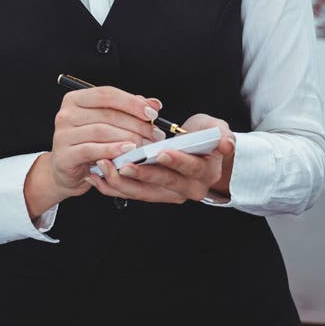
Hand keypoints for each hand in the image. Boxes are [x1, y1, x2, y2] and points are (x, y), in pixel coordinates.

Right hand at [47, 87, 164, 197]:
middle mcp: (66, 114)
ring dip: (128, 137)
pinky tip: (127, 151)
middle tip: (154, 134)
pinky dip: (112, 150)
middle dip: (136, 124)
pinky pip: (92, 150)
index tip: (152, 113)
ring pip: (102, 131)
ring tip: (145, 144)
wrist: (67, 171)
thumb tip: (154, 104)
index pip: (107, 94)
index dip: (131, 103)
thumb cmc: (89, 143)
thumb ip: (128, 110)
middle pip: (107, 114)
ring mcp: (62, 134)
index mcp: (75, 99)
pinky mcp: (64, 155)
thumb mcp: (107, 123)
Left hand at [86, 110, 235, 203]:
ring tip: (105, 167)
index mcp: (204, 172)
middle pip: (164, 183)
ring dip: (123, 182)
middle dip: (143, 173)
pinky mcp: (153, 194)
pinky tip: (98, 176)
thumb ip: (222, 135)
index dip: (176, 160)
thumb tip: (226, 142)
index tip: (162, 152)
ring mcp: (170, 194)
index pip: (190, 167)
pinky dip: (113, 187)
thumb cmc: (207, 140)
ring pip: (145, 192)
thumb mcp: (218, 131)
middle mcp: (188, 188)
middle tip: (125, 163)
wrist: (204, 157)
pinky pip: (132, 194)